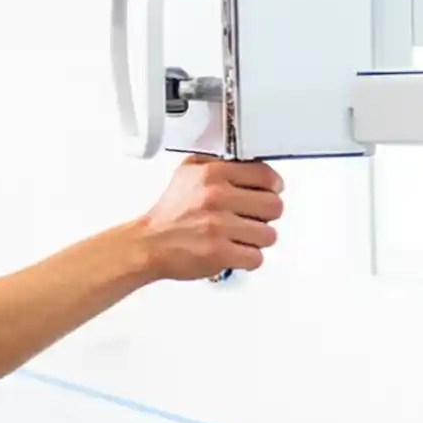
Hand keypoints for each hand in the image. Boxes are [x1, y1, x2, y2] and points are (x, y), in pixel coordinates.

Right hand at [137, 154, 283, 280]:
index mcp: (212, 173)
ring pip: (268, 235)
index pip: (265, 175)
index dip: (273, 186)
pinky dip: (248, 258)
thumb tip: (246, 165)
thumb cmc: (169, 214)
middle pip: (274, 206)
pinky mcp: (218, 252)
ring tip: (241, 237)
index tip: (271, 192)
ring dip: (257, 239)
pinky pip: (256, 258)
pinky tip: (236, 252)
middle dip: (266, 215)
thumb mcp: (187, 172)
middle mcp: (216, 196)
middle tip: (254, 219)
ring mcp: (218, 226)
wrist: (148, 243)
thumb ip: (216, 164)